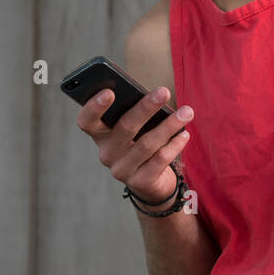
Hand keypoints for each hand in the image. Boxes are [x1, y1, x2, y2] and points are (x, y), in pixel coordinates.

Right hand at [76, 85, 193, 203]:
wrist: (150, 182)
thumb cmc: (140, 143)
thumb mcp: (134, 129)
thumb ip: (135, 114)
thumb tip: (156, 96)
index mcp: (100, 135)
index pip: (86, 121)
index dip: (94, 107)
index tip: (110, 91)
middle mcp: (107, 154)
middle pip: (125, 127)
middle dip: (146, 107)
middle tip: (164, 92)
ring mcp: (122, 170)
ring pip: (147, 143)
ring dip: (169, 125)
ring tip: (186, 112)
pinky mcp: (140, 182)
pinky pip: (160, 160)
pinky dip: (174, 145)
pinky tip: (184, 134)